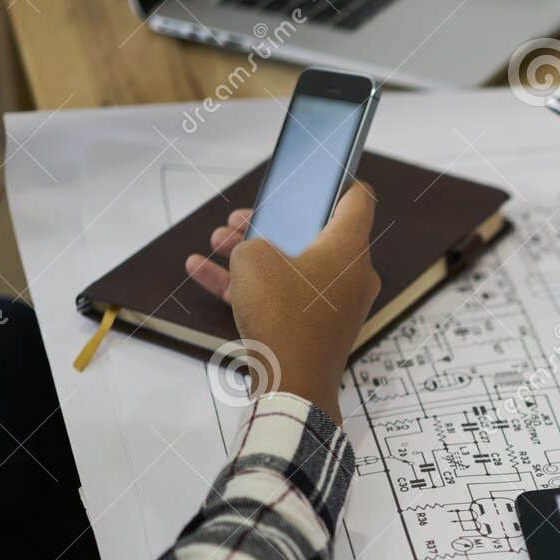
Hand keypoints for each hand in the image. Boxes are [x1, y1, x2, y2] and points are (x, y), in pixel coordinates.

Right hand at [184, 184, 380, 421]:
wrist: (291, 385)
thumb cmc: (283, 316)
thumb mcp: (255, 259)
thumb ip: (253, 242)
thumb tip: (254, 253)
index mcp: (349, 248)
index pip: (357, 199)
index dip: (337, 181)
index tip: (318, 174)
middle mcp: (350, 275)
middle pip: (313, 233)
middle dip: (272, 221)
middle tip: (241, 217)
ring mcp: (335, 304)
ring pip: (292, 265)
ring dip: (253, 251)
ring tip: (217, 240)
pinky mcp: (316, 328)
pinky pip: (281, 296)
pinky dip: (248, 284)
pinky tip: (201, 271)